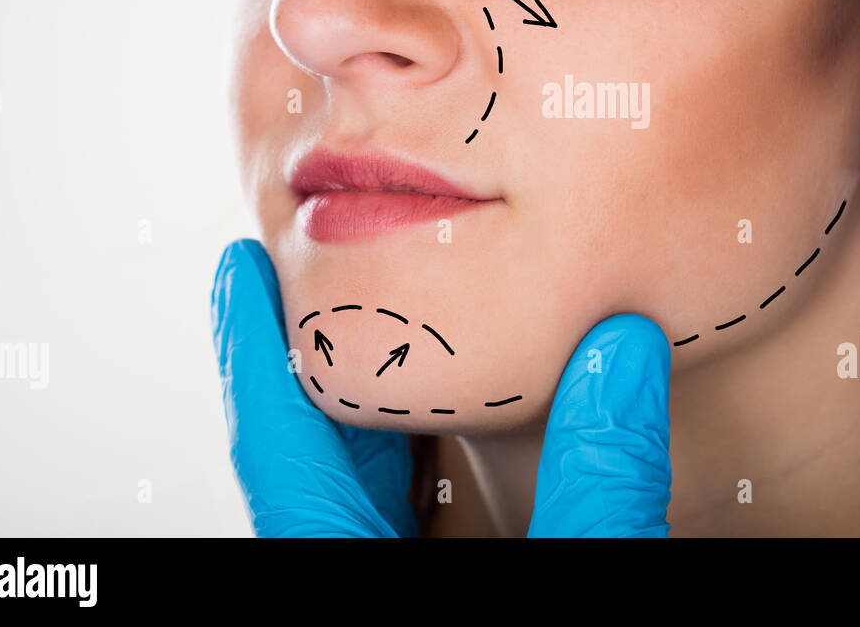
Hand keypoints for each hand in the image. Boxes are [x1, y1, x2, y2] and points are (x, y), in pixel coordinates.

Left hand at [211, 239, 671, 535]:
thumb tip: (623, 350)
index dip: (252, 344)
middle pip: (308, 456)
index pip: (276, 440)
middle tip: (316, 281)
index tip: (236, 265)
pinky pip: (384, 519)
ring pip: (347, 491)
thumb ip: (601, 477)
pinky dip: (402, 468)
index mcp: (340, 560)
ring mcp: (369, 580)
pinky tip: (441, 444)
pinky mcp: (416, 594)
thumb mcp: (576, 565)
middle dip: (314, 360)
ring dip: (362, 418)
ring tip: (384, 345)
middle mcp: (339, 564)